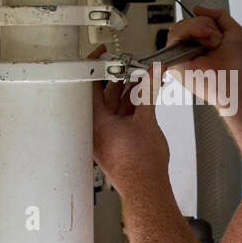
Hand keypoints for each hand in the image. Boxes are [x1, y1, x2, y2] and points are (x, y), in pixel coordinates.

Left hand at [88, 46, 168, 192]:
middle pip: (104, 93)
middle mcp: (97, 127)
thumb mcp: (147, 120)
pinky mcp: (116, 139)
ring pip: (115, 104)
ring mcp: (107, 134)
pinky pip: (121, 115)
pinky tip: (145, 94)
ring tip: (144, 77)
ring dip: (129, 90)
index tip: (104, 54)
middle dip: (120, 77)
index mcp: (96, 122)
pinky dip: (132, 104)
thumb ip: (149, 93)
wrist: (147, 188)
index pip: (89, 86)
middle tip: (132, 64)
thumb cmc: (140, 165)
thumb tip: (152, 75)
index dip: (96, 66)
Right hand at [164, 6, 241, 104]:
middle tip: (216, 40)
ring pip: (179, 27)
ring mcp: (180, 55)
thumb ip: (218, 15)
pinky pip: (174, 36)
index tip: (218, 34)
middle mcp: (188, 49)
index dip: (204, 23)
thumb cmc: (237, 62)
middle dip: (204, 25)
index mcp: (199, 43)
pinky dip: (190, 33)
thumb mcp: (233, 30)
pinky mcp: (175, 61)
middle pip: (184, 22)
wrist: (236, 78)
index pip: (191, 23)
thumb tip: (196, 8)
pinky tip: (204, 45)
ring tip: (211, 44)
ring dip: (200, 29)